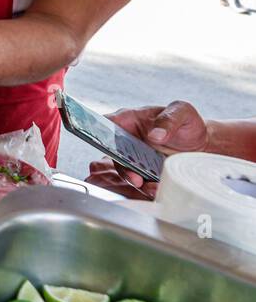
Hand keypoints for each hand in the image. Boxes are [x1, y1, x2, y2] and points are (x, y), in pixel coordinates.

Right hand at [84, 101, 207, 198]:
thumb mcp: (182, 112)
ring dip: (135, 181)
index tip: (105, 144)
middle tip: (135, 177)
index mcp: (130, 119)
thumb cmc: (187, 123)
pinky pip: (140, 181)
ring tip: (151, 187)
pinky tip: (157, 189)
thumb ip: (168, 120)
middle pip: (113, 152)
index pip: (106, 123)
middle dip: (122, 167)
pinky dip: (147, 188)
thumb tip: (154, 135)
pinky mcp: (143, 171)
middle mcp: (128, 139)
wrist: (202, 145)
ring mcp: (134, 157)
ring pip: (125, 170)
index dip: (99, 132)